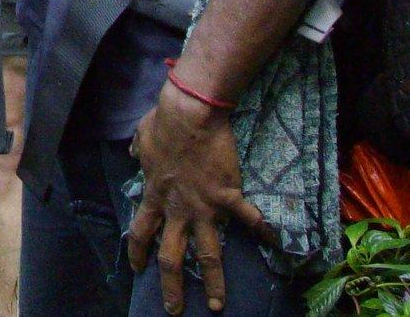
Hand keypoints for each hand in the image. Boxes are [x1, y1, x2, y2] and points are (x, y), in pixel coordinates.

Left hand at [127, 85, 272, 314]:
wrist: (190, 113)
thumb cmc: (164, 122)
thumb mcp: (143, 138)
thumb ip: (140, 152)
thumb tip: (133, 155)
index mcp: (155, 195)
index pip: (141, 231)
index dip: (138, 252)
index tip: (138, 269)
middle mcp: (178, 209)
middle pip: (171, 258)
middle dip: (171, 287)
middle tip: (173, 310)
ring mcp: (203, 207)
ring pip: (208, 254)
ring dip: (213, 283)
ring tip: (216, 304)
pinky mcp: (227, 196)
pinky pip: (248, 218)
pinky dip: (262, 230)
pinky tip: (276, 243)